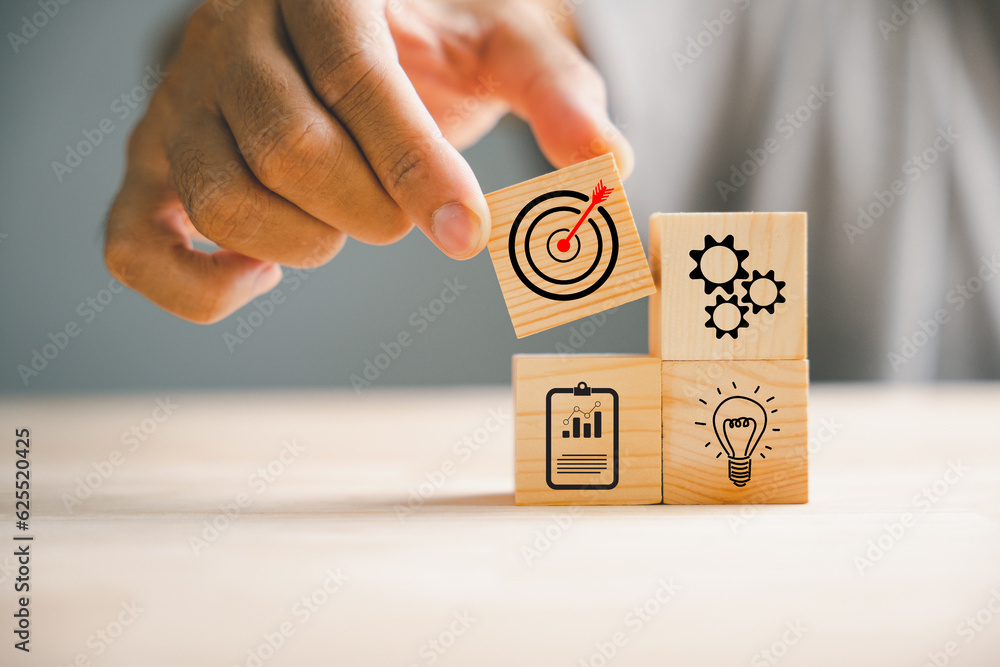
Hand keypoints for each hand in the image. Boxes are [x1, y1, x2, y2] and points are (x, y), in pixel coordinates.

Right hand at [104, 0, 632, 322]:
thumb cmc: (427, 44)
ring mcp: (177, 102)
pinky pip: (133, 246)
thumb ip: (555, 92)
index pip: (355, 79)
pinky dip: (201, 287)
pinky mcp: (150, 166)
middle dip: (368, 209)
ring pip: (218, 197)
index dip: (414, 166)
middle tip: (409, 218)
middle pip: (284, 146)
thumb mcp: (497, 45)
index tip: (466, 231)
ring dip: (303, 244)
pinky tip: (264, 272)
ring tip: (347, 229)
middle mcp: (229, 34)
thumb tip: (609, 168)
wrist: (349, 33)